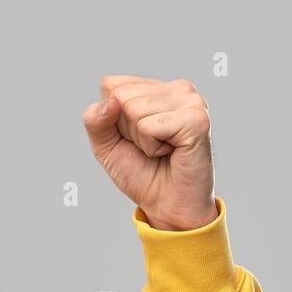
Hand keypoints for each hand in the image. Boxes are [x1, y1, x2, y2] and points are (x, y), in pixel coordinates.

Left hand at [82, 75, 216, 230]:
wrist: (167, 206)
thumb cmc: (142, 174)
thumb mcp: (107, 146)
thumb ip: (95, 121)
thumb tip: (109, 102)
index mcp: (158, 88)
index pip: (111, 85)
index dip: (113, 120)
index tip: (136, 138)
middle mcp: (177, 88)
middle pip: (121, 96)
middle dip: (127, 130)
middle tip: (151, 148)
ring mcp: (191, 101)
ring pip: (134, 109)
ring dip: (141, 140)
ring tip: (162, 151)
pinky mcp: (196, 119)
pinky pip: (149, 126)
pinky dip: (152, 147)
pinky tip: (171, 152)